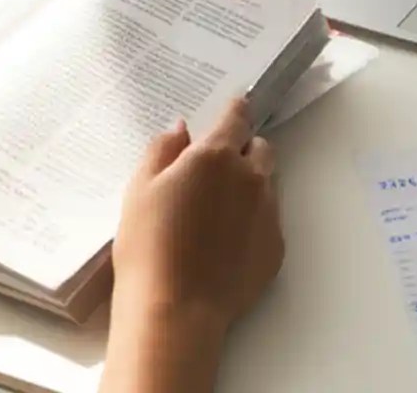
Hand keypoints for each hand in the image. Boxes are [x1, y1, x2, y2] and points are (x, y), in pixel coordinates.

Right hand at [102, 98, 283, 392]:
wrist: (176, 309)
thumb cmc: (149, 246)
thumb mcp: (140, 190)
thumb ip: (162, 150)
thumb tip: (181, 129)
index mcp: (216, 156)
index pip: (237, 117)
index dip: (235, 109)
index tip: (234, 106)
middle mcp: (251, 177)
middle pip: (260, 148)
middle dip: (243, 150)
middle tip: (215, 169)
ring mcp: (269, 212)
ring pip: (267, 183)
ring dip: (250, 185)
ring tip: (218, 211)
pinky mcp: (277, 246)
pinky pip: (269, 220)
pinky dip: (253, 221)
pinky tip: (226, 243)